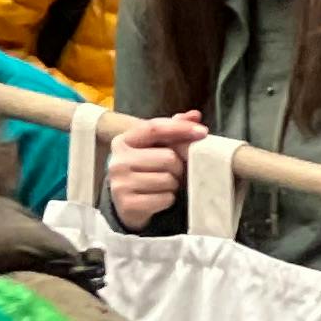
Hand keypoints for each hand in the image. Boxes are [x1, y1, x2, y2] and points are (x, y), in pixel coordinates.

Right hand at [106, 110, 204, 228]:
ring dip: (173, 184)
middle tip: (173, 171)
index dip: (180, 128)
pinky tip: (158, 197)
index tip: (202, 132)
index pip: (154, 128)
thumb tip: (195, 115)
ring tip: (164, 185)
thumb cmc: (145, 170)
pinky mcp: (128, 204)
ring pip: (168, 179)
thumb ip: (174, 129)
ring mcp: (120, 183)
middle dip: (177, 166)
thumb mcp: (154, 148)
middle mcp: (118, 161)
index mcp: (123, 141)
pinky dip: (168, 199)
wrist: (127, 204)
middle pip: (168, 157)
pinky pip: (165, 198)